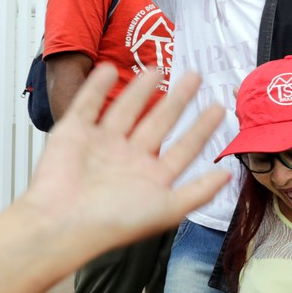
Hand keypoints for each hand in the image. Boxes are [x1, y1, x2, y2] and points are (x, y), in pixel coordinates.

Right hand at [17, 65, 227, 249]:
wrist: (62, 224)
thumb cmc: (114, 223)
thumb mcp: (168, 210)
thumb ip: (199, 192)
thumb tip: (228, 176)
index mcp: (150, 177)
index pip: (184, 148)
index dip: (202, 128)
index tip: (219, 108)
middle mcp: (128, 159)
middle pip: (159, 122)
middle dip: (178, 100)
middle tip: (195, 76)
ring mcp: (101, 145)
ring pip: (126, 110)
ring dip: (141, 89)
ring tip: (156, 68)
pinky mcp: (73, 134)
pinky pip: (87, 105)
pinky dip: (96, 88)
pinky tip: (108, 70)